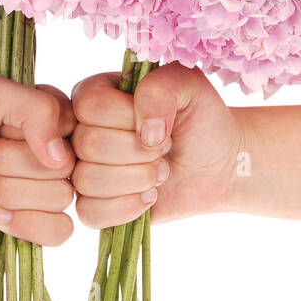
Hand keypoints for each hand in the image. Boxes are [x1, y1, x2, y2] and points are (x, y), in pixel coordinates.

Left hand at [0, 75, 75, 247]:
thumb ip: (33, 106)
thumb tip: (61, 156)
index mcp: (47, 115)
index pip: (75, 126)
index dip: (35, 133)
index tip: (0, 130)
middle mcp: (53, 153)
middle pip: (66, 166)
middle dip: (13, 165)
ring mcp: (47, 191)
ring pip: (61, 198)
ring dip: (9, 193)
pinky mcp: (38, 227)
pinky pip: (60, 231)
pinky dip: (25, 225)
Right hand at [69, 64, 241, 227]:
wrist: (218, 165)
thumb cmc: (200, 120)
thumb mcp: (189, 87)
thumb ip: (160, 89)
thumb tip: (145, 133)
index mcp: (96, 94)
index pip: (90, 105)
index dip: (128, 118)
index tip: (160, 124)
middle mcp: (82, 130)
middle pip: (88, 144)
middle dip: (140, 152)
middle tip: (165, 149)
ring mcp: (84, 169)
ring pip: (87, 180)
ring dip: (137, 180)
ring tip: (161, 172)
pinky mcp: (93, 205)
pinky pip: (89, 213)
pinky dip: (127, 208)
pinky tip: (150, 197)